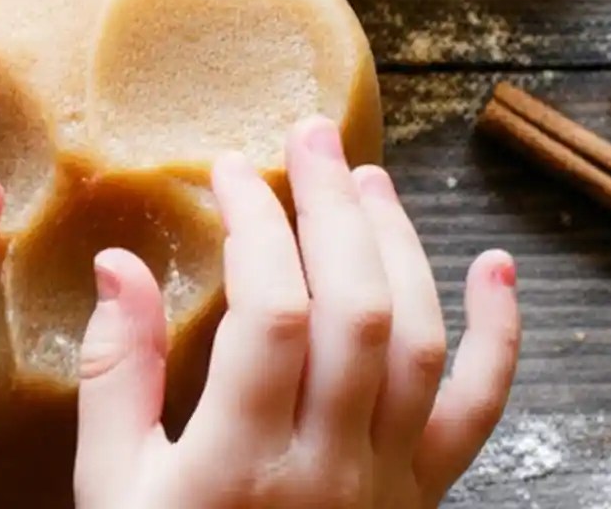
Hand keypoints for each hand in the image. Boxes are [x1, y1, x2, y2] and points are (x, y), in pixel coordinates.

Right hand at [74, 118, 520, 507]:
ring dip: (400, 247)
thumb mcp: (111, 487)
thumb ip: (114, 376)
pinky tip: (495, 267)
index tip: (230, 172)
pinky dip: (499, 336)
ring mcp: (386, 482)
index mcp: (240, 463)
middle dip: (332, 209)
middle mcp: (328, 466)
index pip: (271, 310)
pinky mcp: (421, 494)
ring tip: (366, 180)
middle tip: (309, 137)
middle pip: (357, 308)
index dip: (256, 224)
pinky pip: (478, 410)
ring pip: (419, 341)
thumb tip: (118, 265)